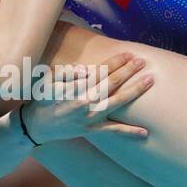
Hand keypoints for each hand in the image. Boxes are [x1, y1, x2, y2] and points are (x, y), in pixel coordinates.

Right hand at [21, 52, 152, 143]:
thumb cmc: (43, 98)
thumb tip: (86, 70)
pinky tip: (145, 132)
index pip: (100, 72)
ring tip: (150, 80)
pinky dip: (129, 132)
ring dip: (135, 91)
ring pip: (118, 103)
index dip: (115, 62)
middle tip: (142, 61)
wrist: (36, 126)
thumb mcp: (48, 80)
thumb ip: (66, 73)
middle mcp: (85, 103)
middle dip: (129, 71)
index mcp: (75, 89)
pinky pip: (113, 132)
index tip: (128, 54)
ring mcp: (90, 118)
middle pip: (112, 84)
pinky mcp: (92, 130)